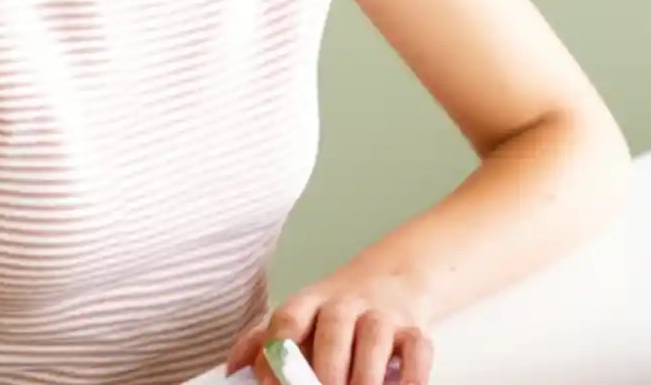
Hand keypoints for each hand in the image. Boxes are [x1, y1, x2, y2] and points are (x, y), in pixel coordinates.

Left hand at [225, 270, 434, 384]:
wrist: (394, 277)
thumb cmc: (336, 310)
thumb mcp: (298, 315)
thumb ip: (261, 341)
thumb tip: (232, 370)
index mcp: (309, 303)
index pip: (288, 318)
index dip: (278, 349)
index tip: (272, 382)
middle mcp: (345, 305)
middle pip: (333, 328)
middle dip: (326, 368)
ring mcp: (382, 315)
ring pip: (375, 338)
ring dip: (366, 375)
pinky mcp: (414, 328)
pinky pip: (418, 350)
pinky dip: (413, 376)